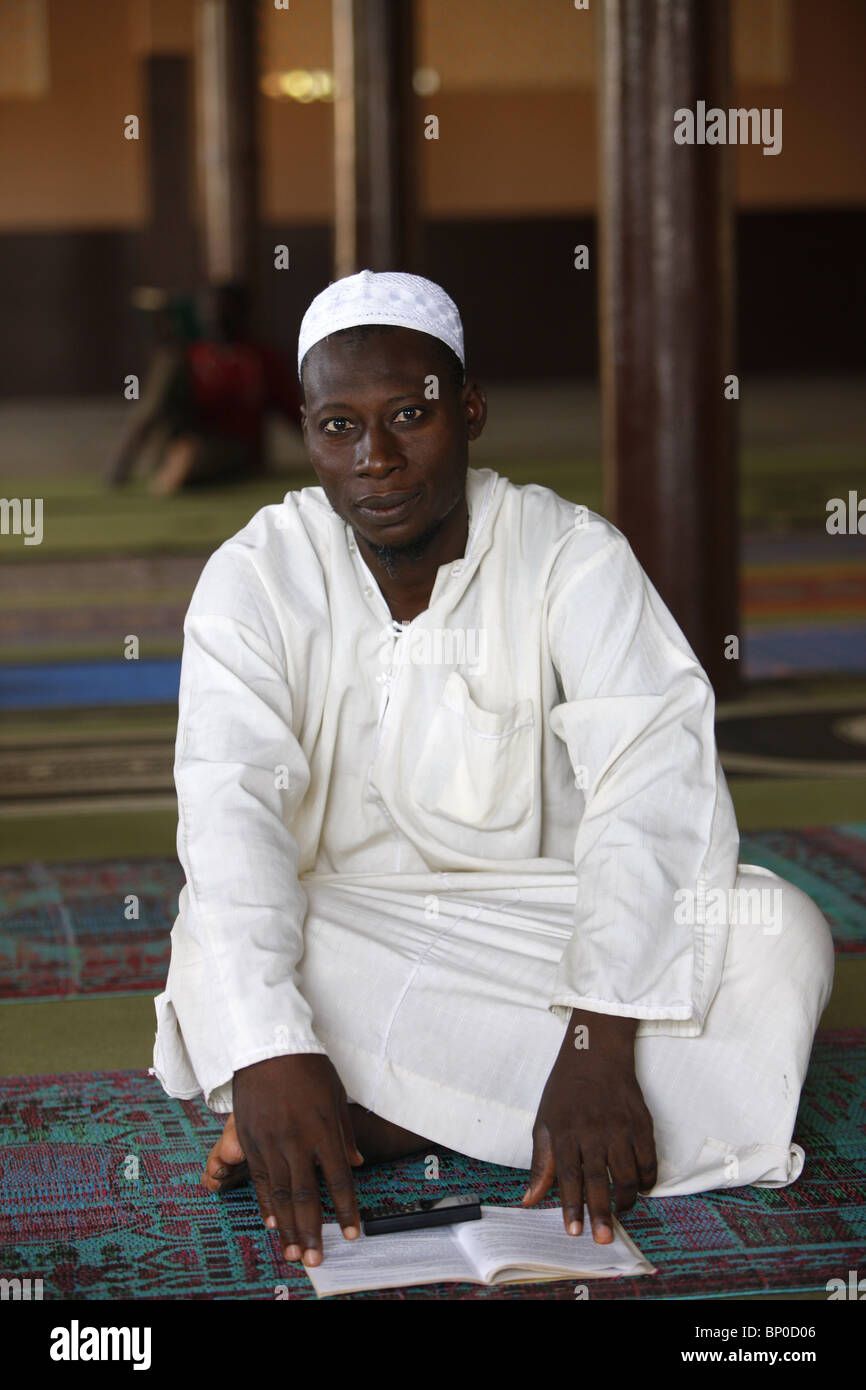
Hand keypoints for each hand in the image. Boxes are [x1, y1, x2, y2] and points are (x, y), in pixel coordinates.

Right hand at [232, 1053, 363, 1267]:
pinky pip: (259, 1180)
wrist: (266, 1046)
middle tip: (316, 1260)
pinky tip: (273, 1223)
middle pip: (306, 1196)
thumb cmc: (306, 1067)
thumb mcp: (336, 1095)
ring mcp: (270, 1143)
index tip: (352, 1234)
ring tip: (294, 1252)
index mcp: (323, 1131)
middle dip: (313, 1231)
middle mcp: (296, 1141)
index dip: (346, 1211)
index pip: (338, 1181)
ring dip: (288, 1227)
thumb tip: (355, 1164)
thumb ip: (344, 1134)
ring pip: (280, 1195)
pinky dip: (266, 1204)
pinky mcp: (251, 1140)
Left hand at [521, 1009, 656, 1242]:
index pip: (567, 1175)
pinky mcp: (641, 1122)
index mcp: (565, 1131)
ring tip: (620, 1213)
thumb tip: (528, 1200)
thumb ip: (540, 1163)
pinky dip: (647, 1178)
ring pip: (627, 1173)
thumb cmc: (565, 1090)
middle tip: (603, 1239)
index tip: (573, 1232)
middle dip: (600, 1212)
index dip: (571, 1205)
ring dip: (626, 1199)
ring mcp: (620, 1126)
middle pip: (598, 1179)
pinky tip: (641, 1189)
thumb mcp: (544, 1122)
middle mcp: (593, 1130)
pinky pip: (648, 1159)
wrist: (596, 1052)